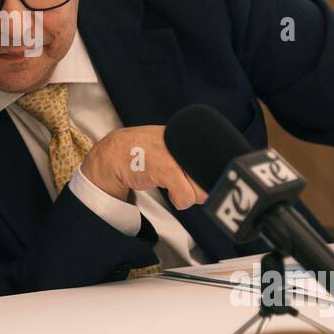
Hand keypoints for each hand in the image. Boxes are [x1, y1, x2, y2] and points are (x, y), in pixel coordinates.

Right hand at [79, 125, 206, 209]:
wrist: (113, 155)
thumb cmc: (143, 152)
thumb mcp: (173, 145)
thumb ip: (193, 156)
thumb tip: (216, 180)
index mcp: (192, 134)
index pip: (220, 161)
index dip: (211, 177)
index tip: (202, 180)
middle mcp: (188, 142)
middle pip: (213, 180)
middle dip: (200, 188)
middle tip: (183, 182)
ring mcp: (178, 155)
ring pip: (201, 192)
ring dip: (188, 195)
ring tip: (173, 183)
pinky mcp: (167, 169)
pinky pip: (185, 198)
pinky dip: (178, 200)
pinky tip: (166, 188)